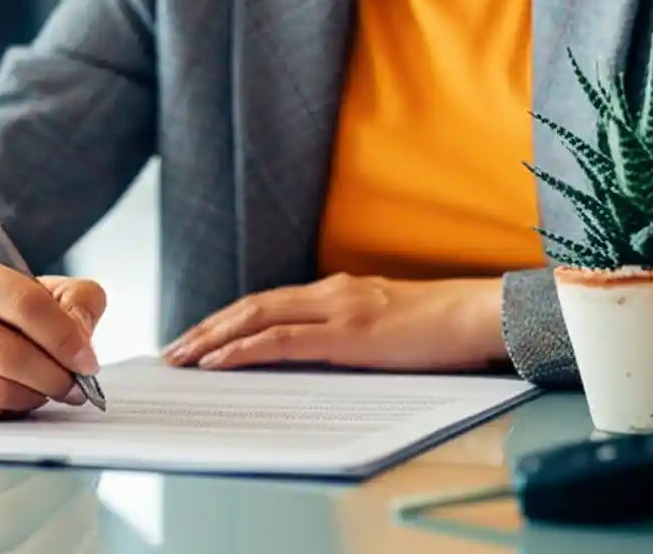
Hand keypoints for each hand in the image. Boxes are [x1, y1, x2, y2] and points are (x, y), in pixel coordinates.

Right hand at [0, 252, 106, 421]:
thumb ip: (75, 300)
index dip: (65, 337)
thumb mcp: (33, 289)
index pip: (25, 303)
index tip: (87, 361)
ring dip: (32, 397)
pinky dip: (4, 413)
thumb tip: (81, 337)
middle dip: (54, 376)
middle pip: (9, 353)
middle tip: (75, 387)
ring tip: (44, 391)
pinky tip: (8, 399)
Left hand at [162, 274, 505, 371]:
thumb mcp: (389, 323)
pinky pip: (281, 342)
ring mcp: (336, 310)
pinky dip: (243, 350)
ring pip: (256, 319)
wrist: (480, 313)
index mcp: (338, 292)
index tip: (198, 338)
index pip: (268, 302)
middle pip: (251, 307)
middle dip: (206, 329)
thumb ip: (355, 330)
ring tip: (181, 357)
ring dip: (212, 339)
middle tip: (172, 351)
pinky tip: (217, 361)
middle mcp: (329, 293)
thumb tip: (329, 350)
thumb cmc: (444, 326)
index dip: (227, 319)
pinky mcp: (347, 335)